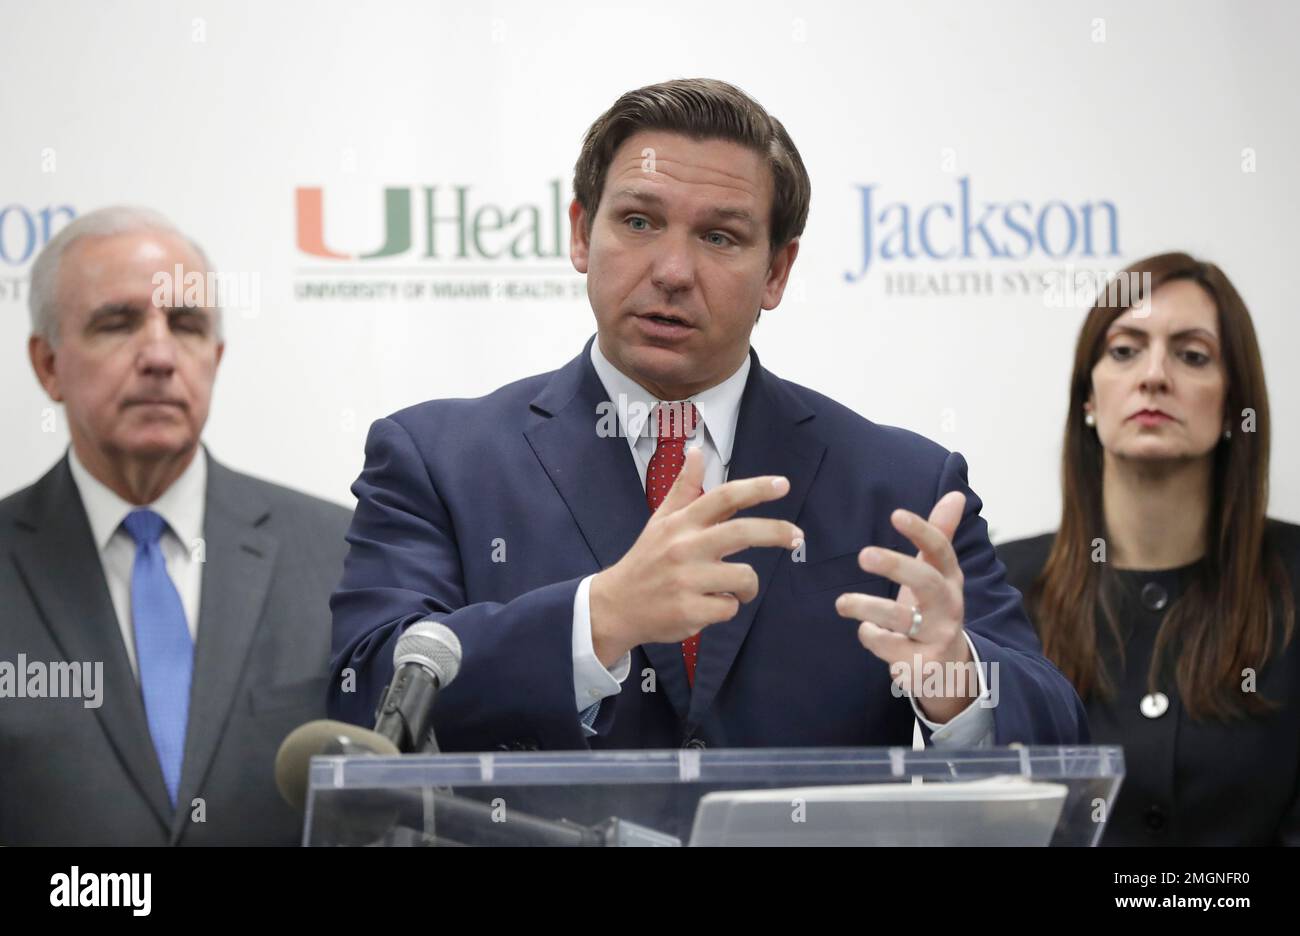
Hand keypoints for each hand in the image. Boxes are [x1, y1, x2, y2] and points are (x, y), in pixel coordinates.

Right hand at [589, 446, 803, 667]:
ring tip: (733, 588)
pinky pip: (730, 607)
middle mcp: (684, 547)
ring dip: (747, 586)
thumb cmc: (646, 560)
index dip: (756, 489)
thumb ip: (684, 487)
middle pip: (743, 532)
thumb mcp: (661, 520)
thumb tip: (695, 450)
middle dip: (777, 532)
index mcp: (681, 523)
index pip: (723, 497)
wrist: (616, 606)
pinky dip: (726, 608)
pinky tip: (707, 606)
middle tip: (797, 537)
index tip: (783, 485)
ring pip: (744, 577)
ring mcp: (686, 580)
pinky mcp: (689, 611)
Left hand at [835, 491, 974, 722]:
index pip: (941, 551)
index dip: (921, 531)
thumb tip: (955, 493)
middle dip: (895, 566)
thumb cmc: (934, 610)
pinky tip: (867, 632)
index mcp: (949, 580)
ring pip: (902, 619)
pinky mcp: (922, 665)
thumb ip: (941, 535)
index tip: (896, 514)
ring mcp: (937, 636)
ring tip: (842, 603)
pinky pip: (890, 649)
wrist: (951, 668)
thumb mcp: (939, 575)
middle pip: (926, 583)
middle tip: (863, 554)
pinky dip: (873, 639)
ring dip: (868, 608)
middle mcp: (948, 606)